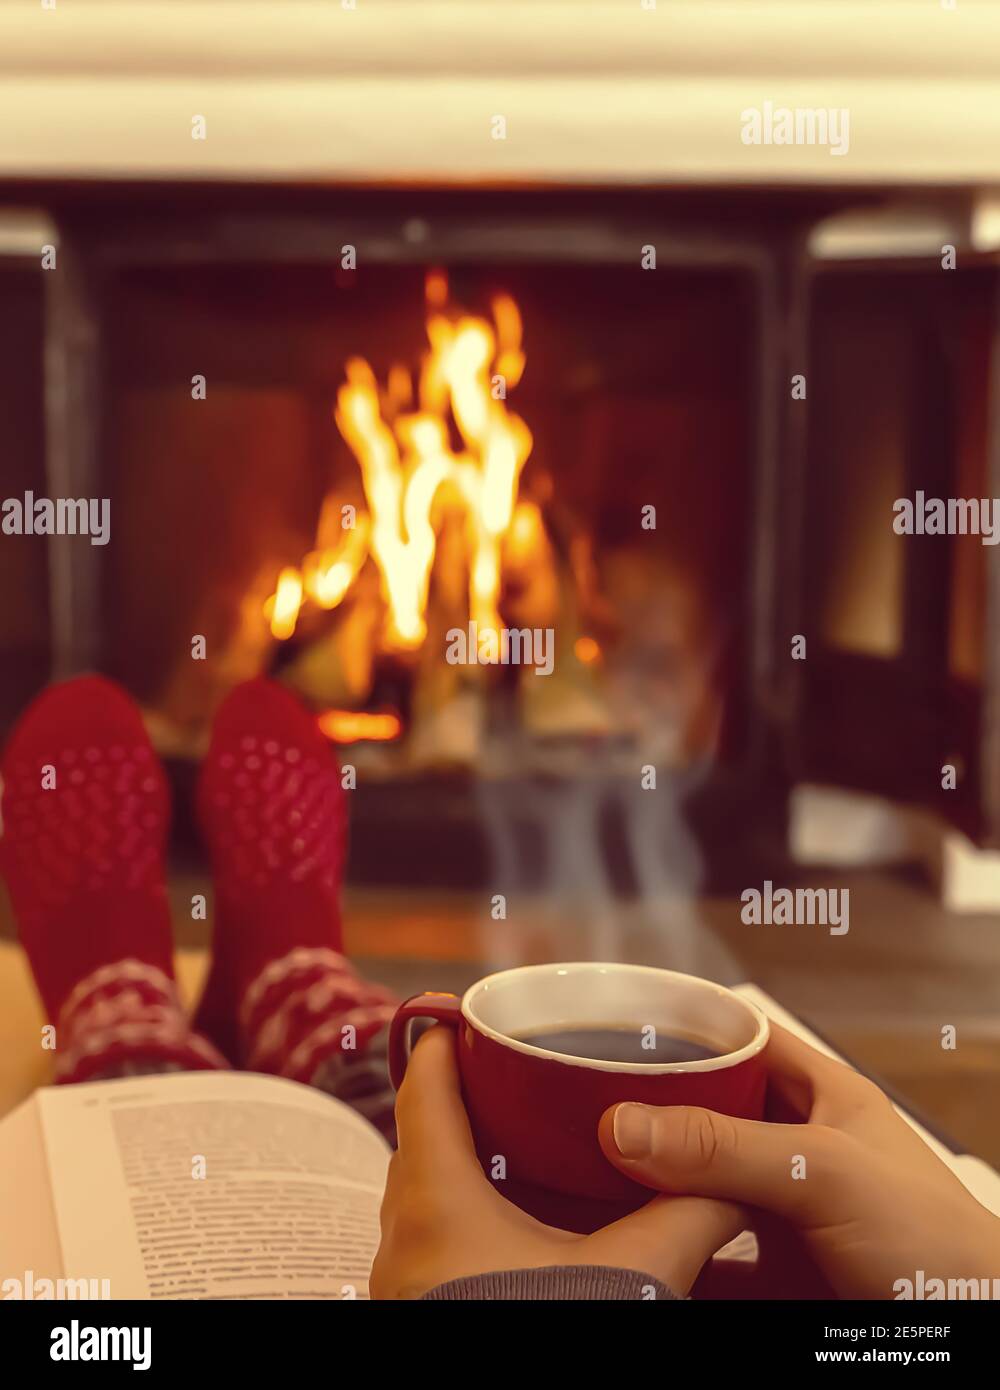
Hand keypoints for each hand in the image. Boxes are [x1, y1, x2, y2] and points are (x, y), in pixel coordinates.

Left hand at [371, 1026, 742, 1298]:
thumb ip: (688, 1215)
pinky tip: (522, 1231)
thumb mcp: (631, 1276)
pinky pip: (434, 1246)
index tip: (473, 1015)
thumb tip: (739, 1181)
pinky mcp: (422, 1316)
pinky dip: (469, 1221)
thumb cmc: (550, 1335)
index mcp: (436, 1199)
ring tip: (524, 1148)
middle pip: (421, 1139)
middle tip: (516, 1077)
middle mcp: (403, 1237)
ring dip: (467, 1168)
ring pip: (424, 1198)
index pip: (421, 1086)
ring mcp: (404, 1285)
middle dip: (467, 1104)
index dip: (444, 1040)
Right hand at [599, 1021, 999, 1299]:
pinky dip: (668, 1258)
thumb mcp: (826, 1173)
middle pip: (706, 1116)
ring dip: (649, 1190)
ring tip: (583, 1175)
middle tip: (580, 1110)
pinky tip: (628, 1253)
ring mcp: (783, 1214)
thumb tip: (626, 1123)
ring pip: (698, 1189)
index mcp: (820, 1096)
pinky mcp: (773, 1276)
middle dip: (650, 1115)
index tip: (616, 1028)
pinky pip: (704, 1260)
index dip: (685, 1028)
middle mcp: (794, 1148)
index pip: (740, 1039)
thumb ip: (727, 1148)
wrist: (972, 1338)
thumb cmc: (936, 1245)